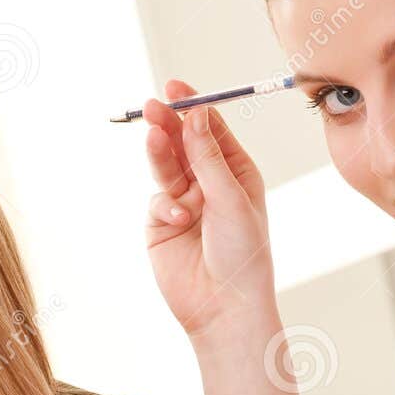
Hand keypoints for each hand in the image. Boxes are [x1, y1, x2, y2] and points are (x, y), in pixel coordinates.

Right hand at [143, 80, 275, 341]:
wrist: (225, 306)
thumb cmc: (242, 253)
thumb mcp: (230, 198)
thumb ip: (208, 157)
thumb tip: (196, 114)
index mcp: (235, 172)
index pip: (210, 130)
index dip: (193, 108)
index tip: (175, 88)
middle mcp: (209, 184)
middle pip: (182, 143)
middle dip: (167, 125)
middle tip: (152, 107)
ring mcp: (183, 202)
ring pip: (165, 166)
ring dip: (159, 152)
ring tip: (152, 137)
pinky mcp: (162, 224)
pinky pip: (157, 201)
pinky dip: (165, 206)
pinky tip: (179, 219)